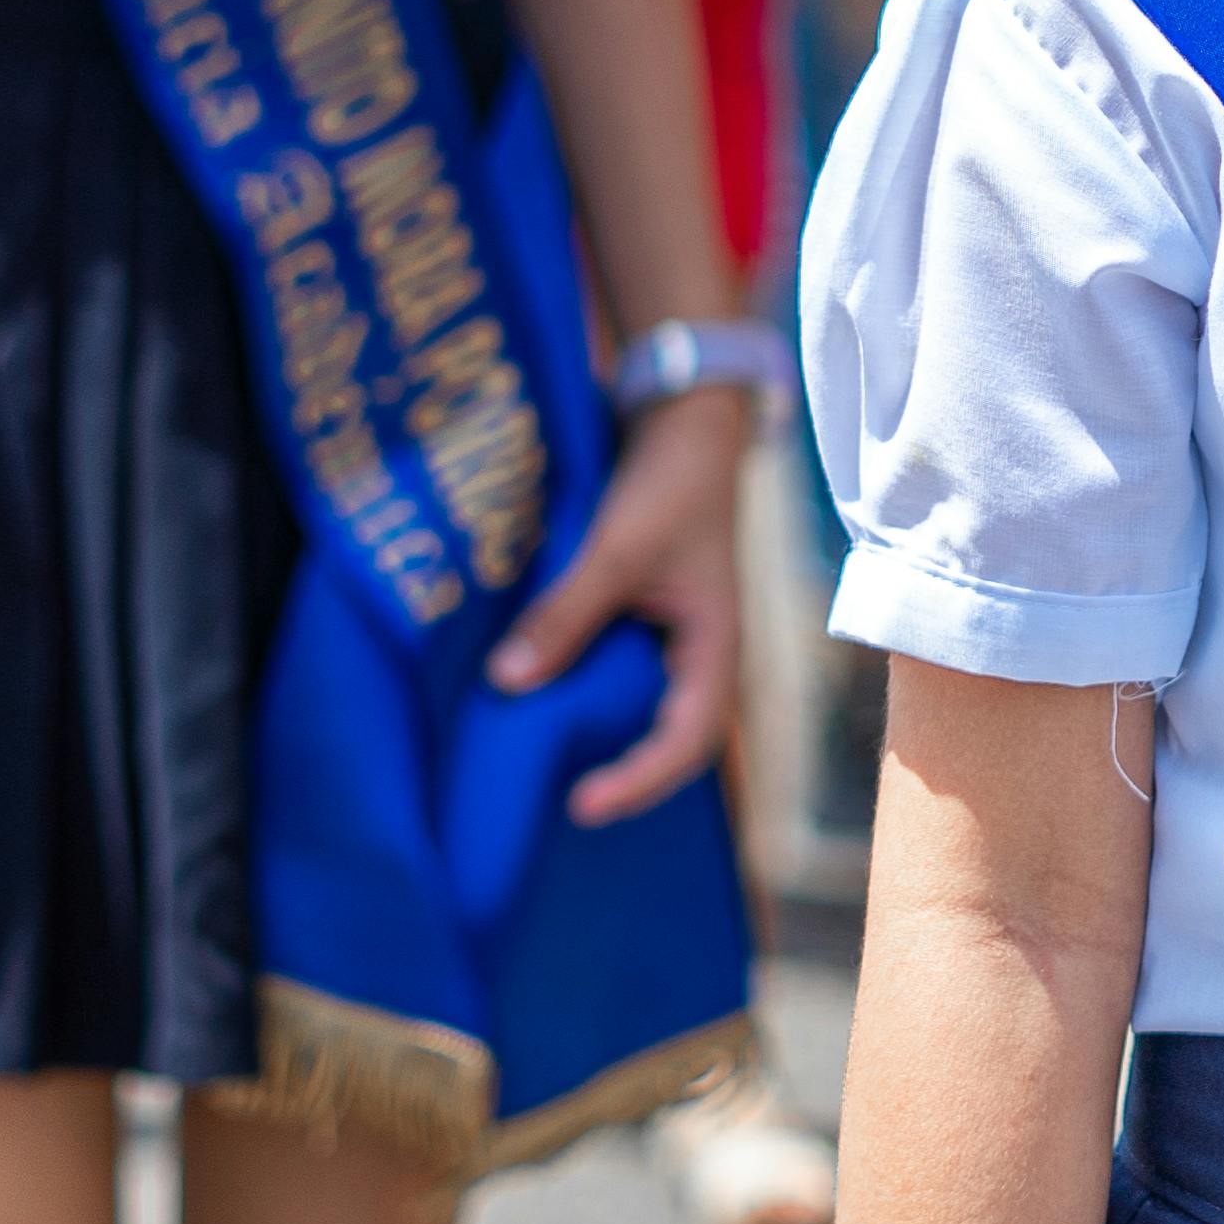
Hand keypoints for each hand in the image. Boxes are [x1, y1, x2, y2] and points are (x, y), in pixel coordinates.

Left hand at [500, 382, 750, 824]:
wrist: (685, 419)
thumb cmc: (669, 483)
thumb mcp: (617, 548)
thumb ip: (567, 612)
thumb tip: (507, 681)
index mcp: (716, 649)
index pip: (687, 741)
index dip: (638, 781)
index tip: (581, 803)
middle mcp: (698, 656)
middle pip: (666, 740)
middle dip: (618, 776)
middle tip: (554, 797)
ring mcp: (671, 639)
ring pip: (639, 710)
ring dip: (597, 737)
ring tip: (540, 761)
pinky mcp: (643, 619)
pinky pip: (614, 674)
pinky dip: (581, 692)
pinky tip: (538, 695)